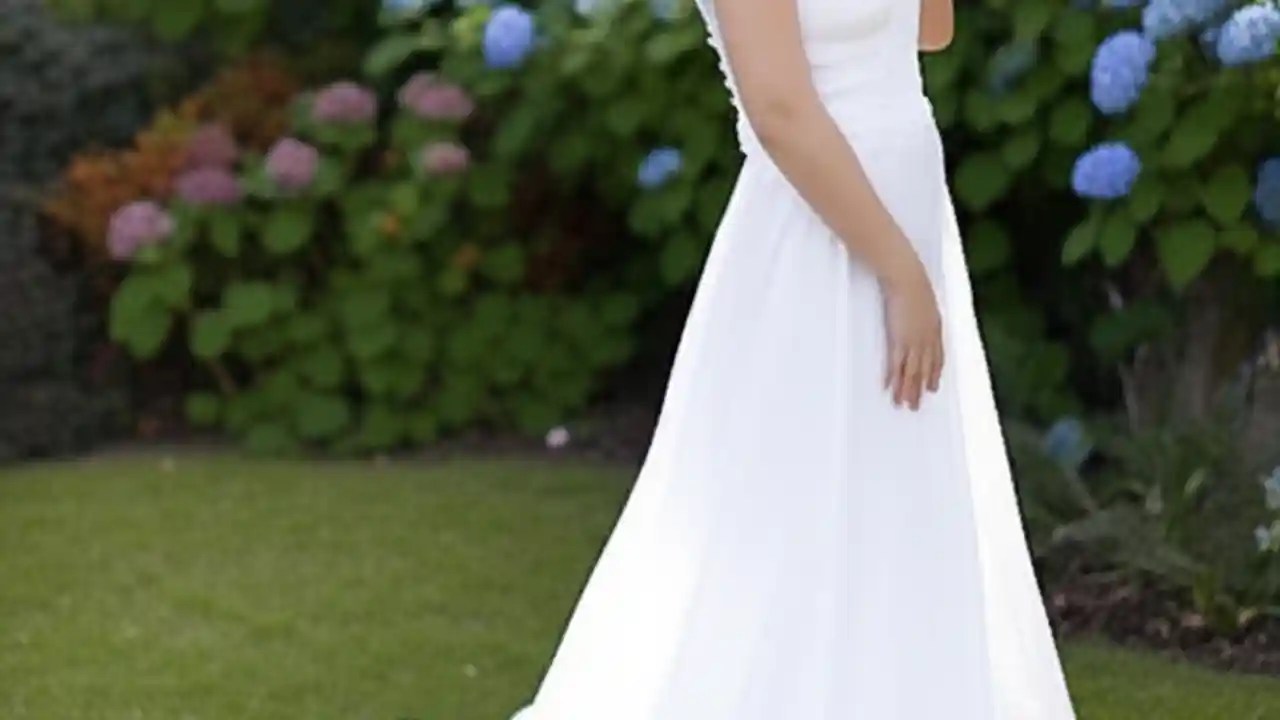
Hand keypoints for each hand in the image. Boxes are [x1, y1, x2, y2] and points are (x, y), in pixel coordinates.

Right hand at [880, 262, 943, 410]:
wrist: (907, 280)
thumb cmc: (913, 284)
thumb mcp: (924, 299)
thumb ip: (923, 311)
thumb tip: (920, 312)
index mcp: (935, 330)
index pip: (937, 358)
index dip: (934, 374)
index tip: (932, 387)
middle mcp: (927, 339)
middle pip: (924, 370)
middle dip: (920, 389)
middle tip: (916, 405)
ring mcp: (913, 341)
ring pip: (911, 372)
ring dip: (907, 390)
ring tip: (903, 405)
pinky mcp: (898, 340)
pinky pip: (896, 364)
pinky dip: (893, 378)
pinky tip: (889, 389)